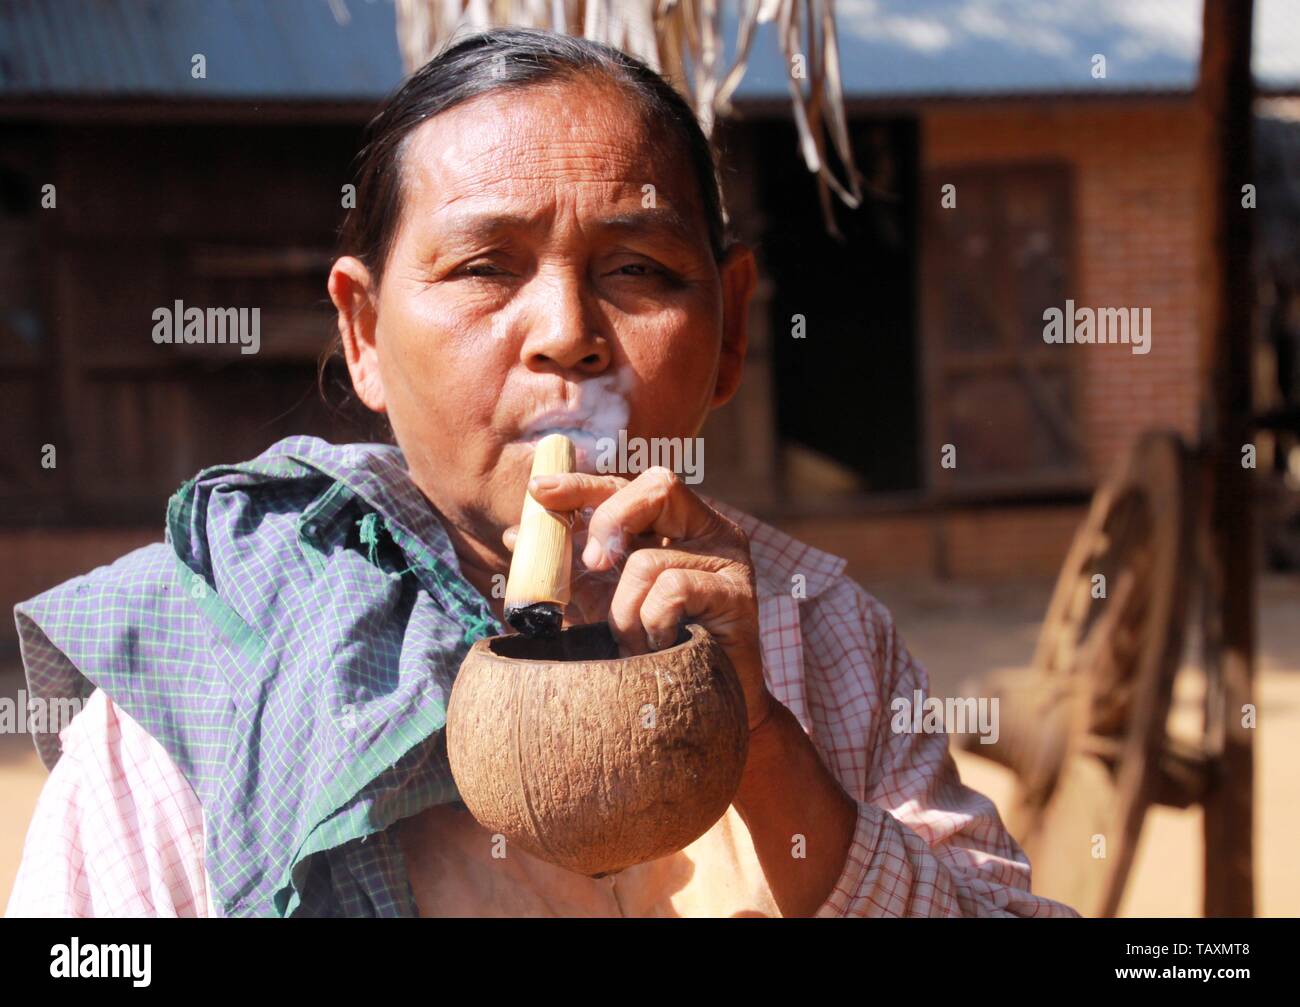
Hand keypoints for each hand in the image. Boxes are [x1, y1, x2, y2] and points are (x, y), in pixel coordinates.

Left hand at [503, 466, 773, 731]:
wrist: (702, 713)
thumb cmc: (651, 654)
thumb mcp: (602, 603)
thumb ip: (570, 570)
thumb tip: (515, 539)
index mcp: (677, 525)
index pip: (628, 485)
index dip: (582, 485)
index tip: (538, 491)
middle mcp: (709, 532)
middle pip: (657, 488)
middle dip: (608, 522)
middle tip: (590, 565)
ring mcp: (729, 560)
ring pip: (648, 559)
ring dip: (623, 610)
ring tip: (630, 644)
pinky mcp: (738, 594)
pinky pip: (672, 590)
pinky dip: (650, 623)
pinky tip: (657, 647)